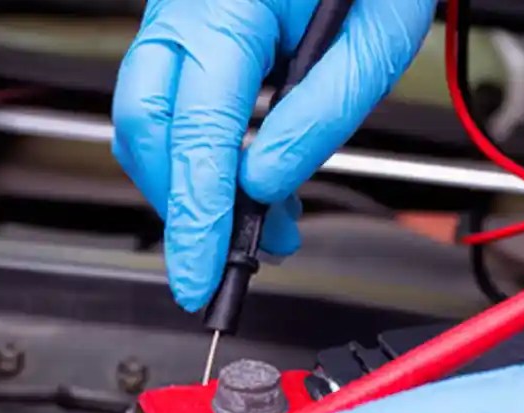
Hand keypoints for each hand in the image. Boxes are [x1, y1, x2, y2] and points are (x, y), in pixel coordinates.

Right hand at [111, 0, 437, 311]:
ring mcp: (174, 14)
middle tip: (221, 263)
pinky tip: (244, 185)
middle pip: (145, 127)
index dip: (197, 214)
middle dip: (179, 206)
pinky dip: (196, 154)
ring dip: (188, 186)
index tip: (201, 274)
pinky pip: (166, 101)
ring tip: (258, 228)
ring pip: (145, 120)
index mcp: (227, 3)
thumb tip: (266, 186)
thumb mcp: (378, 37)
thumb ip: (322, 115)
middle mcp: (183, 5)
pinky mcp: (183, 28)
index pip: (197, 129)